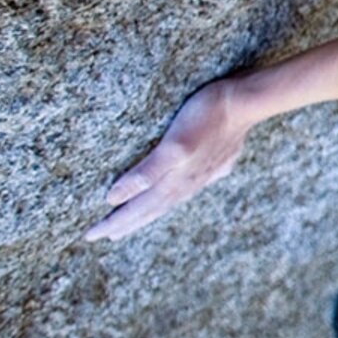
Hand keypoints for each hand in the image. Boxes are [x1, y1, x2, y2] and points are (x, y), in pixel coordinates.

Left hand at [86, 79, 253, 240]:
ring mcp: (202, 174)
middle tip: (105, 234)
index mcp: (174, 181)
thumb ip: (146, 173)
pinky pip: (185, 187)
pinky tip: (176, 192)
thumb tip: (114, 198)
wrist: (245, 103)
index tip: (92, 235)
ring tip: (133, 221)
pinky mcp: (213, 163)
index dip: (115, 221)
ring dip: (147, 212)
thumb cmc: (205, 117)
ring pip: (168, 200)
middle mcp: (187, 182)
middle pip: (151, 208)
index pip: (137, 208)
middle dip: (127, 222)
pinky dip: (171, 196)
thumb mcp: (173, 146)